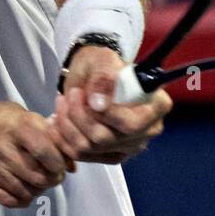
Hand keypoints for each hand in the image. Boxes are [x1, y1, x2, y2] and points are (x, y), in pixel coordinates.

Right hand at [0, 99, 67, 208]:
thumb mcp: (12, 112)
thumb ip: (42, 130)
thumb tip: (72, 159)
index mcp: (12, 124)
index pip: (46, 151)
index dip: (59, 164)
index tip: (62, 166)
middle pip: (38, 176)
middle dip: (51, 181)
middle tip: (52, 178)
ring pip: (24, 191)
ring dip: (36, 191)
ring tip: (36, 184)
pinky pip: (7, 200)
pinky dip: (21, 199)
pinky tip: (22, 191)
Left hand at [49, 45, 171, 164]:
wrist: (91, 74)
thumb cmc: (101, 65)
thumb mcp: (102, 60)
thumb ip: (103, 77)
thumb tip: (98, 104)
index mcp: (157, 105)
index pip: (131, 124)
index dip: (105, 115)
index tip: (83, 94)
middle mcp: (148, 130)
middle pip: (106, 139)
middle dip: (79, 116)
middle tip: (69, 94)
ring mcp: (130, 146)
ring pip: (89, 148)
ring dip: (67, 125)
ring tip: (61, 103)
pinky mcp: (110, 155)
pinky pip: (81, 155)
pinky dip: (62, 138)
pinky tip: (57, 120)